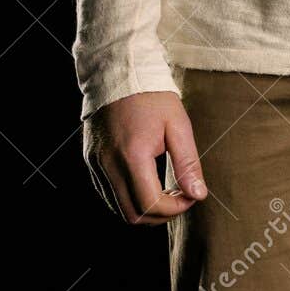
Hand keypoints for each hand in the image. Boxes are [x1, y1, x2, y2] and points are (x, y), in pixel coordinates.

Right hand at [82, 91, 207, 224]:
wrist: (118, 75)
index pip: (151, 204)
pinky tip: (148, 184)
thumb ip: (188, 164)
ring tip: (166, 191)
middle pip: (132, 216)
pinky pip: (108, 195)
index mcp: (132, 155)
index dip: (175, 209)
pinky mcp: (91, 162)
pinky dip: (130, 199)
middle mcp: (108, 165)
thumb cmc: (153, 98)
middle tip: (180, 197)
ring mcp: (96, 165)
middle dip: (161, 215)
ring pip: (118, 209)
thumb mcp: (179, 127)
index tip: (191, 195)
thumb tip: (198, 195)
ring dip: (145, 209)